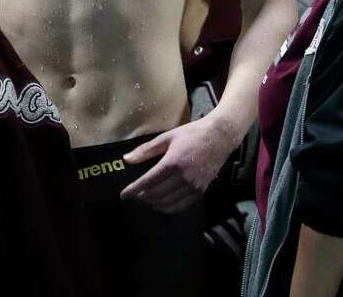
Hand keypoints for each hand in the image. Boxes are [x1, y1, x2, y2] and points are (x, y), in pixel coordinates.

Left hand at [120, 114, 238, 212]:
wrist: (219, 137)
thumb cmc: (192, 134)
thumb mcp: (167, 137)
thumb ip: (146, 150)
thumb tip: (126, 159)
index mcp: (173, 162)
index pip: (148, 181)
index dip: (133, 190)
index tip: (123, 195)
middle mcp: (183, 176)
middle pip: (156, 194)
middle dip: (142, 197)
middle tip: (136, 195)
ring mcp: (193, 185)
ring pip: (168, 202)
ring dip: (154, 204)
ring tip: (147, 199)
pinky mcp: (200, 190)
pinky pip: (181, 206)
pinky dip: (169, 208)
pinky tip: (162, 205)